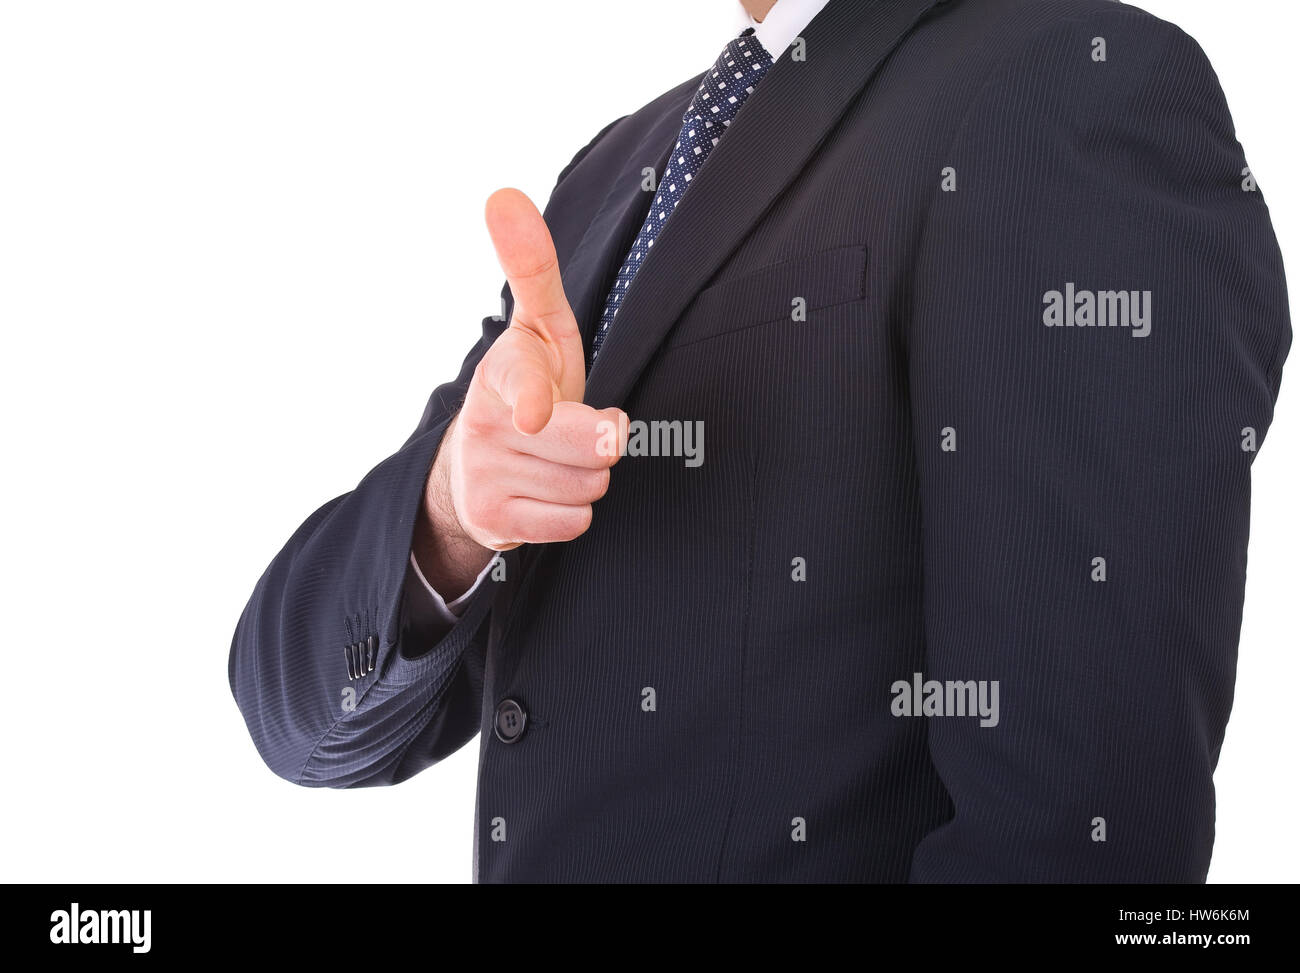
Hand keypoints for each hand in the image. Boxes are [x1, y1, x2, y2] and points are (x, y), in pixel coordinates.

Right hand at [414, 188, 626, 596]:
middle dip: (602, 441)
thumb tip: (502, 194)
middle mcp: (485, 423)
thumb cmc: (528, 384)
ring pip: (588, 486)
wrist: (475, 464)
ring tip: (560, 459)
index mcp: (502, 370)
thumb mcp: (537, 326)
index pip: (521, 383)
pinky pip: (572, 523)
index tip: (535, 414)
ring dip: (588, 476)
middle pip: (593, 447)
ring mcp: (484, 474)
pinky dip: (572, 512)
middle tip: (583, 427)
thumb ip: (532, 266)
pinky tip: (548, 491)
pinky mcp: (490, 520)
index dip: (535, 400)